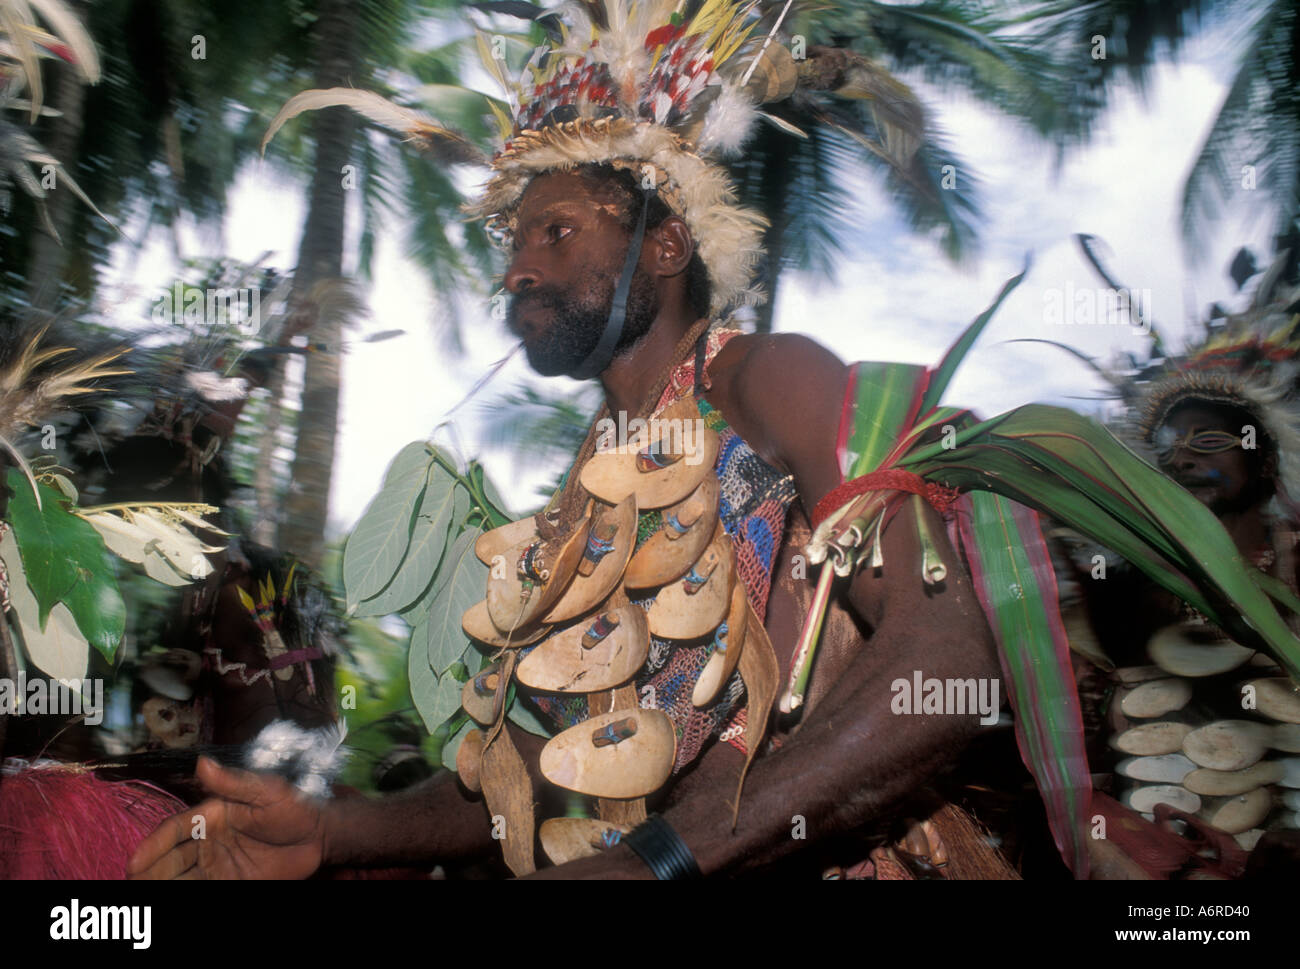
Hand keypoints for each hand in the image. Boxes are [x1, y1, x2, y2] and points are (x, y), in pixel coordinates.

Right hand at [128, 756, 326, 879]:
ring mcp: (217, 865)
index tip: (135, 861)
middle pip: (171, 858)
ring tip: (144, 894)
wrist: (321, 835)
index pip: (174, 830)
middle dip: (150, 871)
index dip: (153, 845)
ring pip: (180, 878)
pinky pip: (199, 890)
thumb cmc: (296, 805)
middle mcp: (208, 841)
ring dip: (162, 884)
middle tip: (133, 883)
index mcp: (212, 815)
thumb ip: (233, 782)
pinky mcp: (229, 884)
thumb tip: (202, 762)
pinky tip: (170, 898)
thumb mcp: (267, 790)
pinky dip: (184, 893)